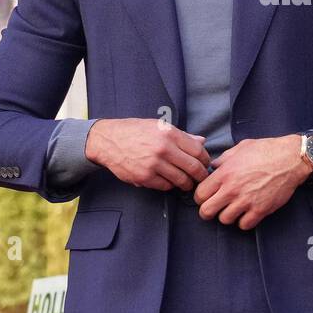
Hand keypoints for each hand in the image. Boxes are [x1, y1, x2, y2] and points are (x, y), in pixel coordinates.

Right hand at [86, 118, 212, 190]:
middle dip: (200, 175)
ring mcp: (153, 164)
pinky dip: (169, 185)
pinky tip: (168, 181)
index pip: (198, 151)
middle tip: (200, 178)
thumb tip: (202, 141)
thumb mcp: (158, 126)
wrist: (107, 140)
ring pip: (181, 180)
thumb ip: (181, 136)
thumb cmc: (134, 131)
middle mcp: (163, 149)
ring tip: (185, 182)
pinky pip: (165, 186)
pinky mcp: (144, 177)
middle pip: (193, 168)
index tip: (204, 164)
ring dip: (186, 183)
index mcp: (169, 134)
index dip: (205, 160)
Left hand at [193, 135, 311, 228]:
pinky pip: (244, 225)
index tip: (206, 197)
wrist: (291, 158)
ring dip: (227, 216)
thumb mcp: (239, 148)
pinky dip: (244, 222)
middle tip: (213, 209)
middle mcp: (232, 189)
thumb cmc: (266, 150)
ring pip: (225, 220)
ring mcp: (247, 201)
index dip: (200, 197)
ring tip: (233, 210)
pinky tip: (246, 214)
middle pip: (206, 212)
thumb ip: (223, 159)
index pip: (200, 194)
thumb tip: (212, 166)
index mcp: (224, 174)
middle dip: (207, 212)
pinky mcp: (261, 209)